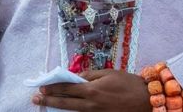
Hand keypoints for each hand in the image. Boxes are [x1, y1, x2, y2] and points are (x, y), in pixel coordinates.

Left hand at [32, 69, 150, 111]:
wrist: (146, 100)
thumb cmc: (128, 83)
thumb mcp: (109, 73)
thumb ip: (90, 75)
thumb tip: (76, 77)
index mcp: (92, 90)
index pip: (68, 88)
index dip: (54, 88)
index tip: (42, 87)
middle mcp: (91, 104)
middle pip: (66, 102)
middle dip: (49, 100)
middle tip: (36, 98)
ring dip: (59, 108)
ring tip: (46, 105)